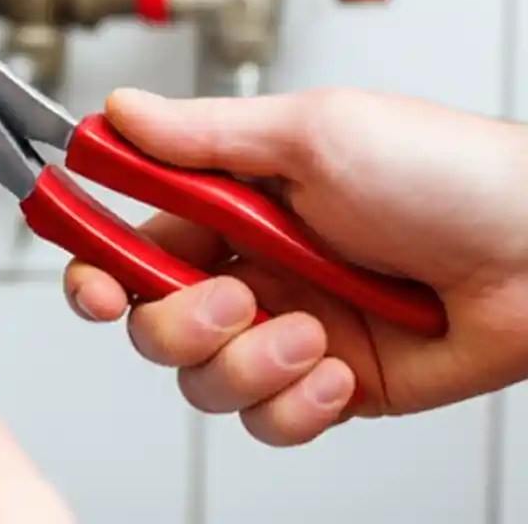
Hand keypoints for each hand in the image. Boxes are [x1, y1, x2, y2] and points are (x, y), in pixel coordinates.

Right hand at [63, 87, 527, 445]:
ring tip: (314, 333)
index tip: (89, 285)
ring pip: (201, 381)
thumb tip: (119, 111)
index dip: (92, 268)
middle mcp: (248, 270)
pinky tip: (342, 368)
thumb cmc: (445, 175)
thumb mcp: (313, 133)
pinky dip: (298, 404)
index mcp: (231, 207)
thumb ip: (202, 135)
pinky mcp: (324, 386)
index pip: (128, 242)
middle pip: (148, 323)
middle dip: (178, 323)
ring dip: (250, 364)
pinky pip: (268, 423)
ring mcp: (284, 332)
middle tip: (234, 299)